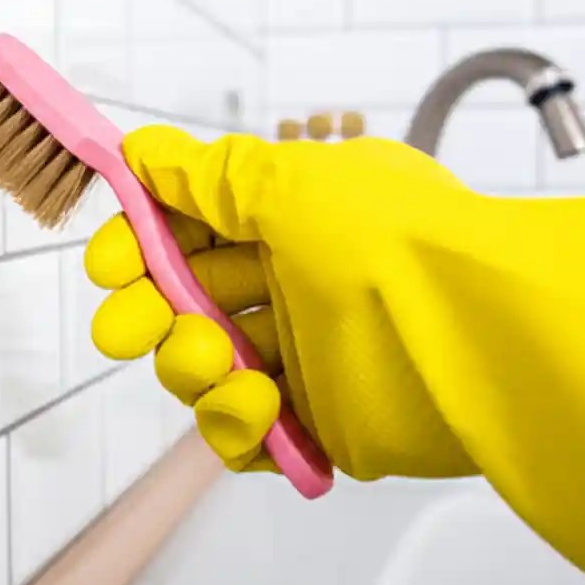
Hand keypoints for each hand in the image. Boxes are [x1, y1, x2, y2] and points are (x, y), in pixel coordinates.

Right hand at [85, 126, 480, 479]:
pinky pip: (246, 435)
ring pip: (204, 371)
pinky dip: (234, 425)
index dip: (139, 249)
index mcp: (288, 222)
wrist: (474, 331)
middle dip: (144, 315)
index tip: (109, 264)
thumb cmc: (390, 238)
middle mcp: (293, 286)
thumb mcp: (291, 178)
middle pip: (182, 306)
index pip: (189, 235)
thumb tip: (143, 149)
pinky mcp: (318, 425)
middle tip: (127, 327)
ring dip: (189, 366)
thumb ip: (207, 173)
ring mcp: (304, 358)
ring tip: (218, 361)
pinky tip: (257, 403)